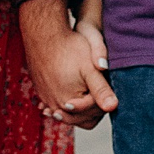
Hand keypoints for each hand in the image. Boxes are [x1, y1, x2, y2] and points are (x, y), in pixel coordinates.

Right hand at [19, 0, 117, 130]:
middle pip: (79, 118)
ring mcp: (46, 100)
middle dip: (92, 110)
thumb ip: (101, 90)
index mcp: (69, 103)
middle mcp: (55, 105)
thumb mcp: (90, 68)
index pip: (93, 113)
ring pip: (67, 114)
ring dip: (78, 109)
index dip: (104, 103)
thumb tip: (113, 107)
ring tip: (89, 98)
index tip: (110, 92)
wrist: (44, 35)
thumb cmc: (69, 48)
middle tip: (102, 99)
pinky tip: (72, 96)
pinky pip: (55, 105)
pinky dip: (65, 104)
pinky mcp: (41, 92)